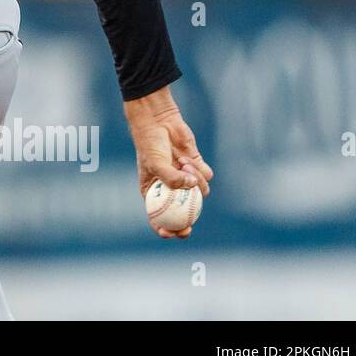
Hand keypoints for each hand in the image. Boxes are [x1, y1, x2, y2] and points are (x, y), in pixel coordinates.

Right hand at [124, 86, 213, 238]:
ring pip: (199, 192)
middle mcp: (171, 187)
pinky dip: (199, 169)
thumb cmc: (150, 144)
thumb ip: (172, 179)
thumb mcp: (155, 164)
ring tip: (183, 164)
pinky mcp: (196, 167)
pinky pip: (205, 176)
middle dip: (187, 221)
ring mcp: (185, 178)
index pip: (159, 216)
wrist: (159, 121)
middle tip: (189, 226)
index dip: (166, 229)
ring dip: (195, 181)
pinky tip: (187, 157)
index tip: (172, 233)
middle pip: (184, 212)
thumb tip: (192, 188)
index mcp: (154, 191)